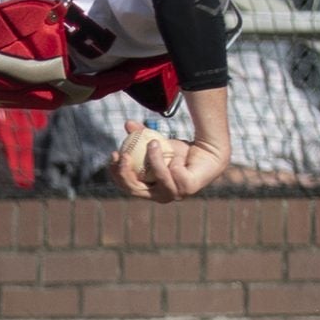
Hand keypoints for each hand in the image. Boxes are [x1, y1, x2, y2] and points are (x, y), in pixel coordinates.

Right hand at [106, 119, 226, 202]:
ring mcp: (175, 194)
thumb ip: (141, 134)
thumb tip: (128, 123)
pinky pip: (173, 172)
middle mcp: (160, 196)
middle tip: (124, 153)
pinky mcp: (188, 188)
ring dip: (154, 159)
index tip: (113, 153)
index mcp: (148, 190)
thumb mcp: (155, 143)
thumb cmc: (179, 151)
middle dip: (126, 172)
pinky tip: (177, 156)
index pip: (125, 185)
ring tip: (154, 142)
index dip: (116, 172)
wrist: (207, 152)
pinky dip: (173, 160)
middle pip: (135, 189)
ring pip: (157, 178)